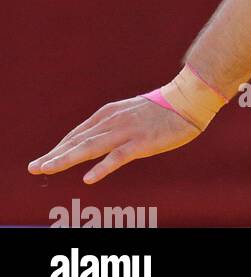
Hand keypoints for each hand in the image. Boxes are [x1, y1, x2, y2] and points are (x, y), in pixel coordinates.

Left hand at [28, 96, 199, 184]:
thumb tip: (98, 137)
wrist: (190, 98)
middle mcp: (114, 121)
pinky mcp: (142, 142)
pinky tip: (88, 178)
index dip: (59, 147)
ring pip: (91, 148)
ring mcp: (127, 131)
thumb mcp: (132, 113)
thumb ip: (114, 124)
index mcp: (110, 113)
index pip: (78, 133)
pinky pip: (118, 157)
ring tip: (48, 169)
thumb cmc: (164, 108)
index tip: (44, 160)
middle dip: (55, 155)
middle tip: (33, 167)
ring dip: (67, 159)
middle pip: (78, 140)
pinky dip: (102, 167)